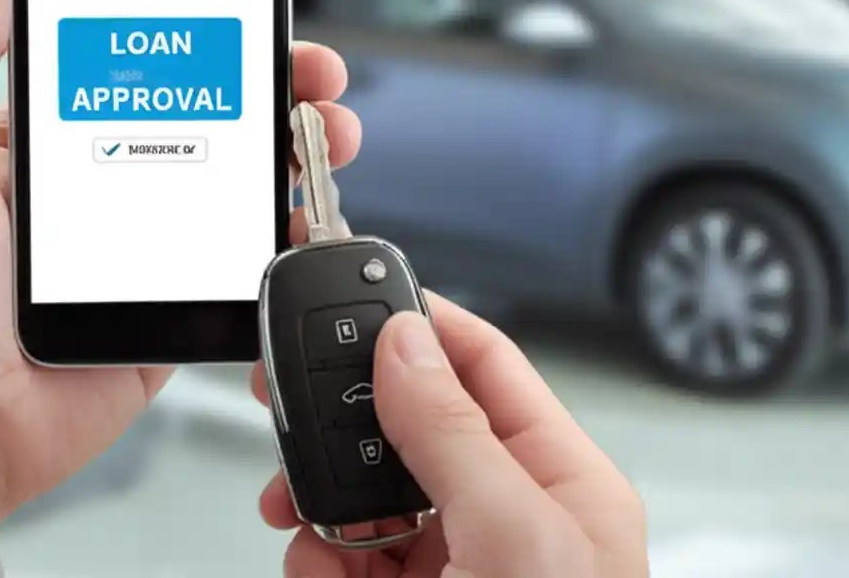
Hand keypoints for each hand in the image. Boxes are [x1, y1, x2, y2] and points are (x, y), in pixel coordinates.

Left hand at [0, 0, 361, 532]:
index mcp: (46, 138)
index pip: (138, 64)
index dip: (198, 36)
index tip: (245, 16)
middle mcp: (103, 182)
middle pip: (207, 115)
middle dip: (272, 86)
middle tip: (311, 75)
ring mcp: (146, 243)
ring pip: (239, 182)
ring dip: (294, 149)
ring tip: (326, 134)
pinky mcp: (176, 300)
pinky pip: (244, 260)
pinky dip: (287, 236)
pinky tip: (307, 215)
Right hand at [252, 295, 648, 576]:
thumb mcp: (517, 538)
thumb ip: (456, 434)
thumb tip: (407, 340)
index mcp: (559, 479)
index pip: (484, 366)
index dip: (422, 324)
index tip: (355, 297)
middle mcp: (506, 515)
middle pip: (410, 425)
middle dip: (347, 423)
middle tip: (289, 409)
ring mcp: (454, 566)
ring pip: (365, 493)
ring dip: (322, 504)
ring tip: (302, 521)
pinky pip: (343, 561)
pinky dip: (316, 564)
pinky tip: (319, 574)